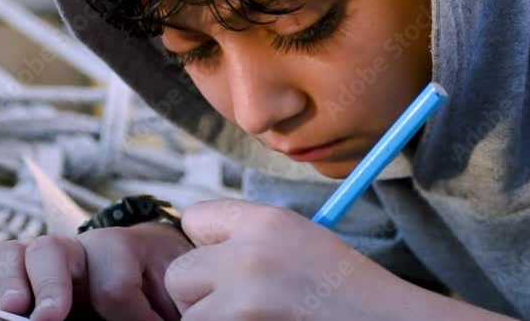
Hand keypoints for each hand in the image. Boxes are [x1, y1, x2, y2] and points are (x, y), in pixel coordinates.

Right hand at [0, 221, 192, 320]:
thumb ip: (161, 308)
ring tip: (11, 310)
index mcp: (121, 246)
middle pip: (53, 251)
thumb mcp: (171, 291)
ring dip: (8, 283)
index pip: (114, 286)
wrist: (152, 263)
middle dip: (50, 285)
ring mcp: (44, 259)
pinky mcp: (21, 275)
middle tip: (50, 317)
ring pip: (14, 255)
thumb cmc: (161, 281)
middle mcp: (77, 246)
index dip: (131, 317)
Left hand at [164, 199, 415, 320]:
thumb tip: (197, 255)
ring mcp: (243, 299)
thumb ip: (249, 240)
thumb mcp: (303, 243)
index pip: (193, 218)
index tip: (229, 270)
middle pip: (178, 274)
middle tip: (245, 308)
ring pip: (189, 317)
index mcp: (267, 221)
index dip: (207, 248)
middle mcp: (249, 253)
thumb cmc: (351, 295)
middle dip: (201, 297)